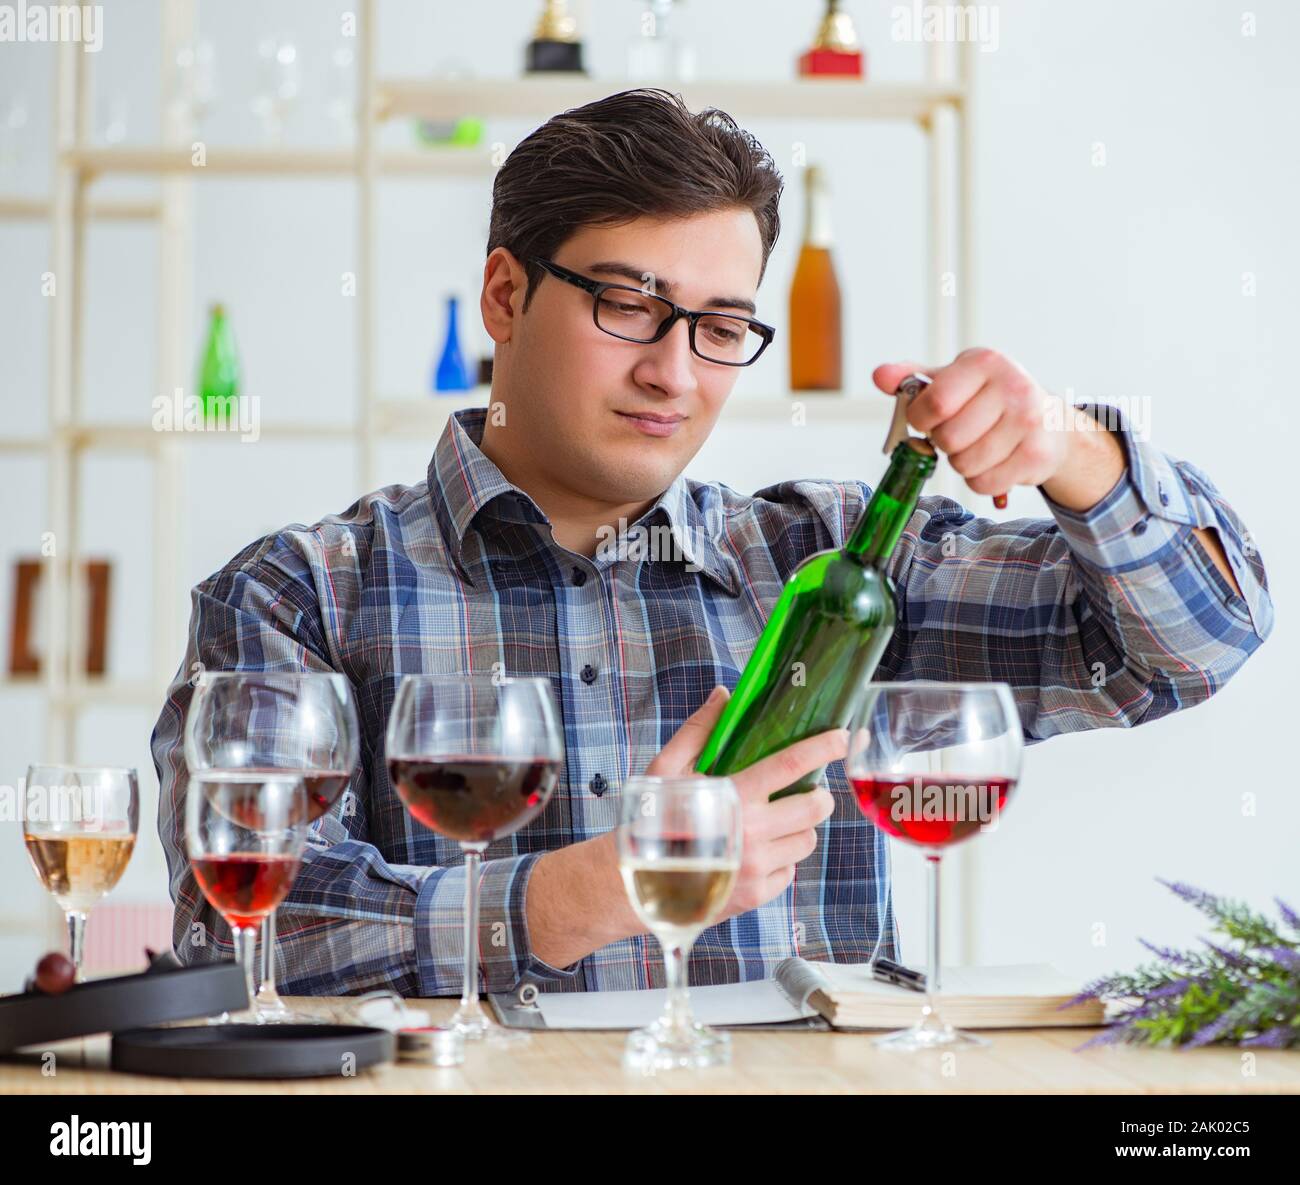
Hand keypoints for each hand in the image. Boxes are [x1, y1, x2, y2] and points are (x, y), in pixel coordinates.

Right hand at [646, 686, 844, 919]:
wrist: (631, 882)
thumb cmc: (648, 820)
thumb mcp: (666, 769)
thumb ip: (699, 730)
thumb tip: (724, 695)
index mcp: (731, 798)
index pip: (789, 767)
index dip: (822, 748)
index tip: (844, 737)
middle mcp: (750, 835)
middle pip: (814, 808)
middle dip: (820, 795)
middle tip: (810, 789)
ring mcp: (756, 869)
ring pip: (807, 841)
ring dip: (800, 827)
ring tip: (775, 821)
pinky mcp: (757, 895)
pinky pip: (790, 871)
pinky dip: (782, 858)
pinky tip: (758, 850)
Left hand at [874, 348, 1124, 511]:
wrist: (1049, 423)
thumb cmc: (991, 399)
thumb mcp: (953, 380)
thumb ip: (913, 379)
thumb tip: (879, 376)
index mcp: (985, 363)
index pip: (934, 403)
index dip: (920, 419)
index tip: (927, 419)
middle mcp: (1013, 387)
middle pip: (947, 439)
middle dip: (943, 443)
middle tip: (958, 434)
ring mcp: (1029, 422)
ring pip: (964, 465)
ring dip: (961, 463)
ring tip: (977, 446)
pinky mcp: (1036, 456)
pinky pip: (984, 484)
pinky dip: (980, 480)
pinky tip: (994, 461)